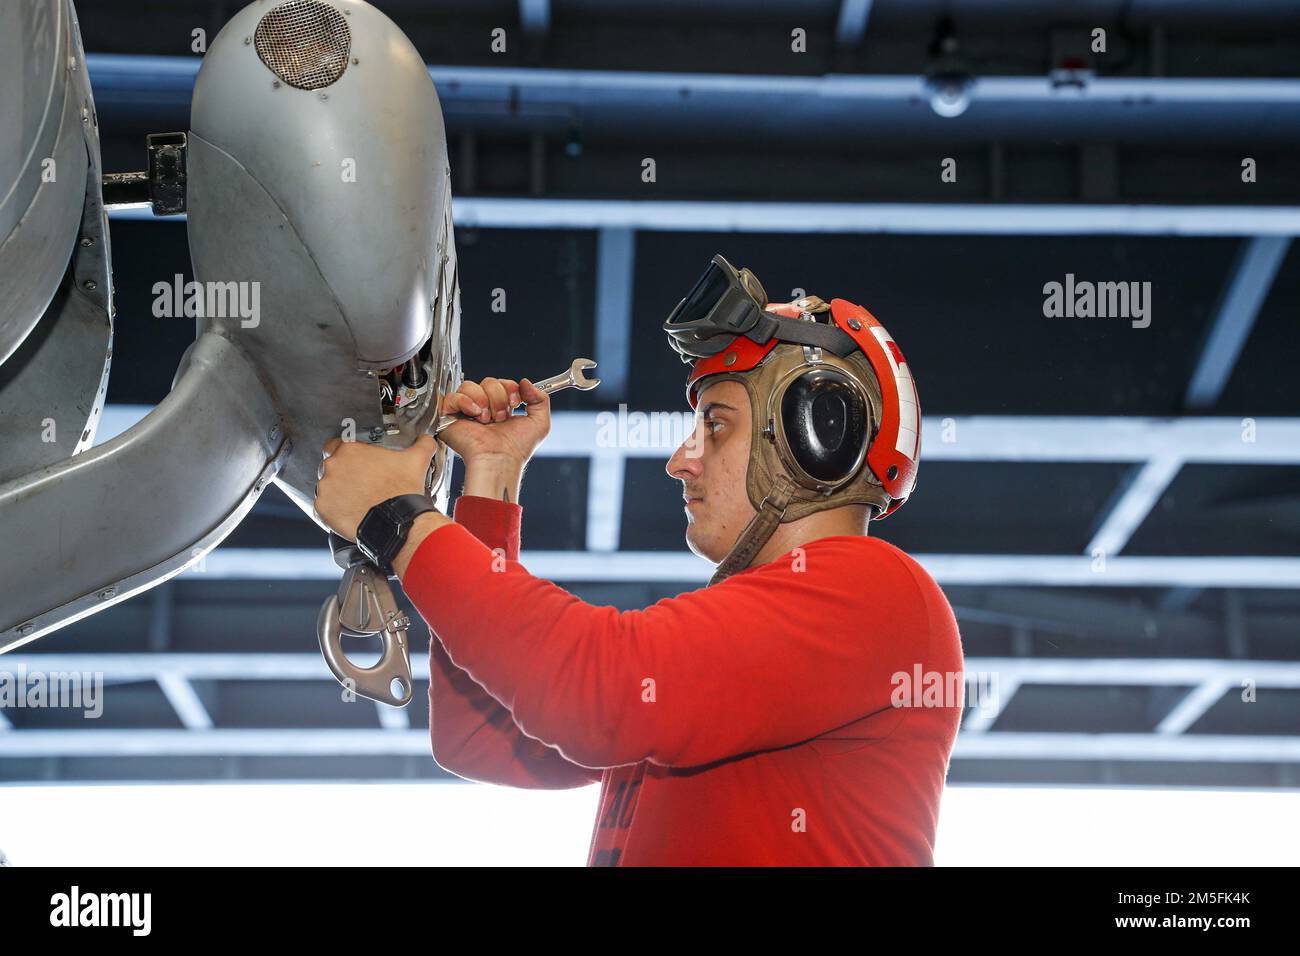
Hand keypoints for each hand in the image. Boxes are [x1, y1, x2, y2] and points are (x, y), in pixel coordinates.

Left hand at [315, 433, 441, 540]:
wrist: (396, 522)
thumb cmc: (402, 491)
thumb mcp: (417, 460)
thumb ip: (422, 444)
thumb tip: (426, 440)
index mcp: (350, 450)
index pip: (335, 444)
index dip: (345, 453)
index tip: (355, 462)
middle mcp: (333, 466)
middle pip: (331, 466)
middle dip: (343, 474)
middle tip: (360, 483)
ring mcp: (326, 488)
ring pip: (327, 487)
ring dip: (338, 492)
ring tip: (357, 499)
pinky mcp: (322, 509)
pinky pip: (324, 508)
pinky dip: (334, 510)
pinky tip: (351, 511)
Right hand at [437, 376, 549, 464]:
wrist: (500, 460)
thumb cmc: (516, 449)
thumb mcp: (540, 423)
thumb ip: (541, 399)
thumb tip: (525, 382)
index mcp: (501, 408)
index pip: (502, 383)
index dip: (510, 388)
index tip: (515, 403)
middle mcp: (483, 408)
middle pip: (488, 382)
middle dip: (498, 398)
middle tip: (500, 418)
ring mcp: (465, 412)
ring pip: (469, 385)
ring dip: (483, 401)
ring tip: (486, 420)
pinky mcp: (449, 417)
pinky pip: (452, 396)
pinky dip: (465, 401)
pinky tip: (474, 414)